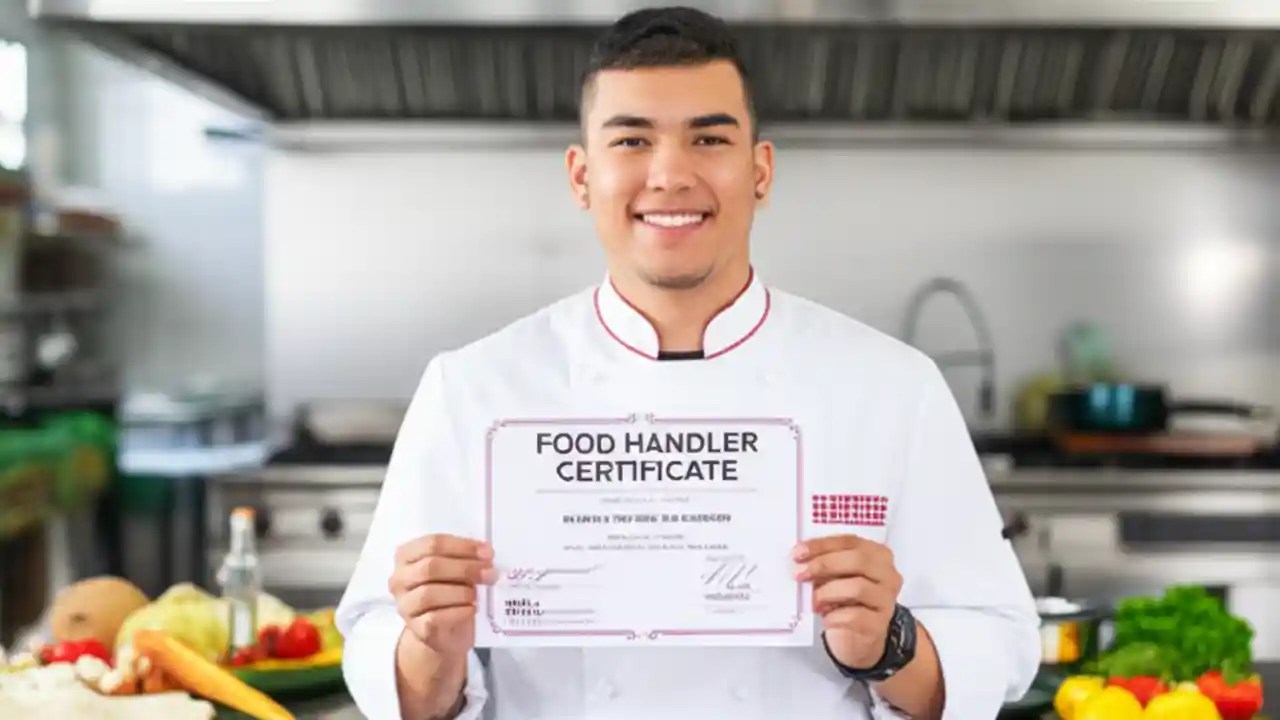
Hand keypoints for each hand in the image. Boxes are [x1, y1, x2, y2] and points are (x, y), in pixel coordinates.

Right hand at [389, 533, 496, 658]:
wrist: (443, 629)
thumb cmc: (448, 590)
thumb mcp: (455, 568)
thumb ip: (466, 557)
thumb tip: (486, 554)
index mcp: (407, 555)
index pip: (432, 544)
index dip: (463, 546)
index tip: (487, 552)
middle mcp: (400, 579)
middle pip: (430, 567)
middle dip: (465, 568)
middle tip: (489, 573)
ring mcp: (405, 605)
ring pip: (429, 594)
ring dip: (460, 592)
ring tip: (477, 594)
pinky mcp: (416, 628)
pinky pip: (435, 618)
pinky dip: (458, 612)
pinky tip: (472, 609)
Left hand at [793, 534, 902, 669]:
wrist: (857, 635)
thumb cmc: (845, 598)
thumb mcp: (835, 576)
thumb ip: (824, 564)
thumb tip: (801, 561)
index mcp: (877, 554)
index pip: (850, 542)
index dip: (822, 545)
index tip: (798, 553)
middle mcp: (888, 574)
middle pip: (858, 560)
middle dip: (824, 564)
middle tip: (800, 574)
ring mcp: (886, 600)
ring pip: (857, 588)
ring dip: (828, 592)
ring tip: (813, 600)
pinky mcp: (879, 624)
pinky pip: (855, 617)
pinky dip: (835, 616)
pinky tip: (825, 618)